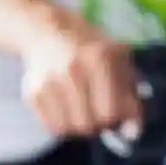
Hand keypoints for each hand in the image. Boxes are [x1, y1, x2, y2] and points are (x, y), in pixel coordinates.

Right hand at [20, 14, 142, 138]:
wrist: (48, 31)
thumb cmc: (93, 48)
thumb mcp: (120, 60)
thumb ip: (130, 96)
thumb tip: (133, 134)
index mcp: (100, 58)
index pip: (111, 112)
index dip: (119, 119)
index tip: (120, 112)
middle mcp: (72, 70)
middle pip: (89, 125)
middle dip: (100, 125)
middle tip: (102, 110)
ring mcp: (49, 82)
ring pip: (69, 130)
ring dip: (81, 125)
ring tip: (85, 108)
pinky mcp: (32, 93)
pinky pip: (52, 127)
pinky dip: (64, 124)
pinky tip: (69, 107)